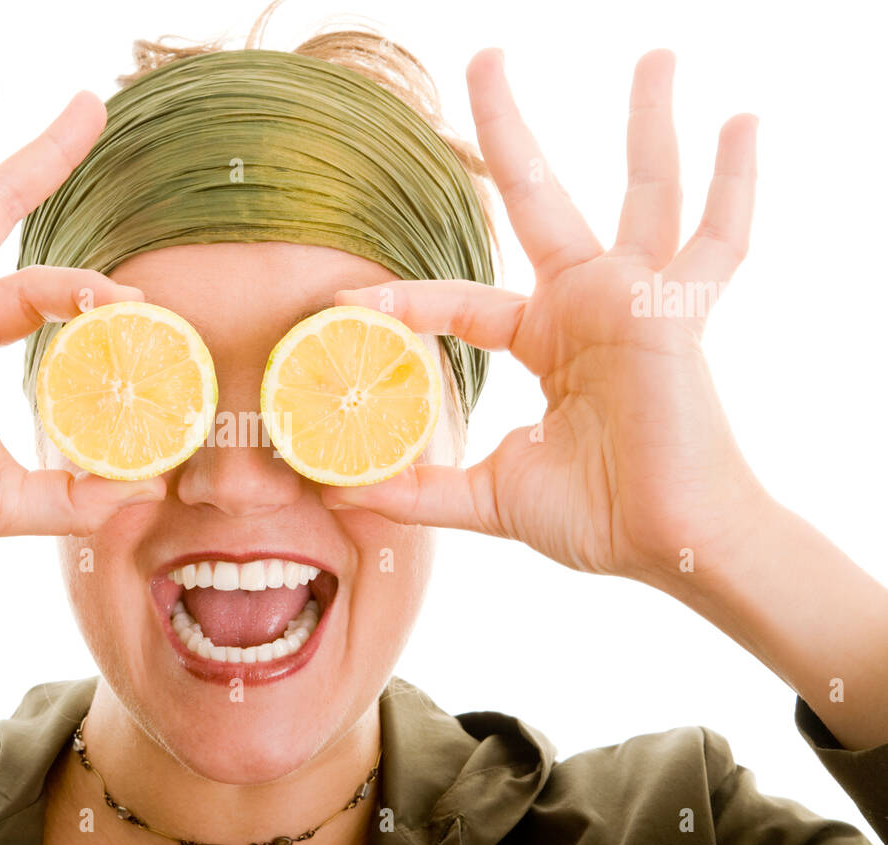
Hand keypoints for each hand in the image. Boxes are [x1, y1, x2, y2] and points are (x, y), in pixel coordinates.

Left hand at [326, 49, 765, 583]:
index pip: (460, 300)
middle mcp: (583, 304)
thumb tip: (343, 495)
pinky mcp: (671, 311)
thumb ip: (421, 491)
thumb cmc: (597, 517)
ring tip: (656, 54)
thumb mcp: (490, 498)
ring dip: (647, 123)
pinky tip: (746, 122)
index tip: (346, 303)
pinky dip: (736, 184)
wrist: (666, 544)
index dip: (405, 300)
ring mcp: (633, 300)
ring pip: (642, 192)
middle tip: (485, 57)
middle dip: (507, 132)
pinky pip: (717, 241)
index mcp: (543, 338)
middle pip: (537, 198)